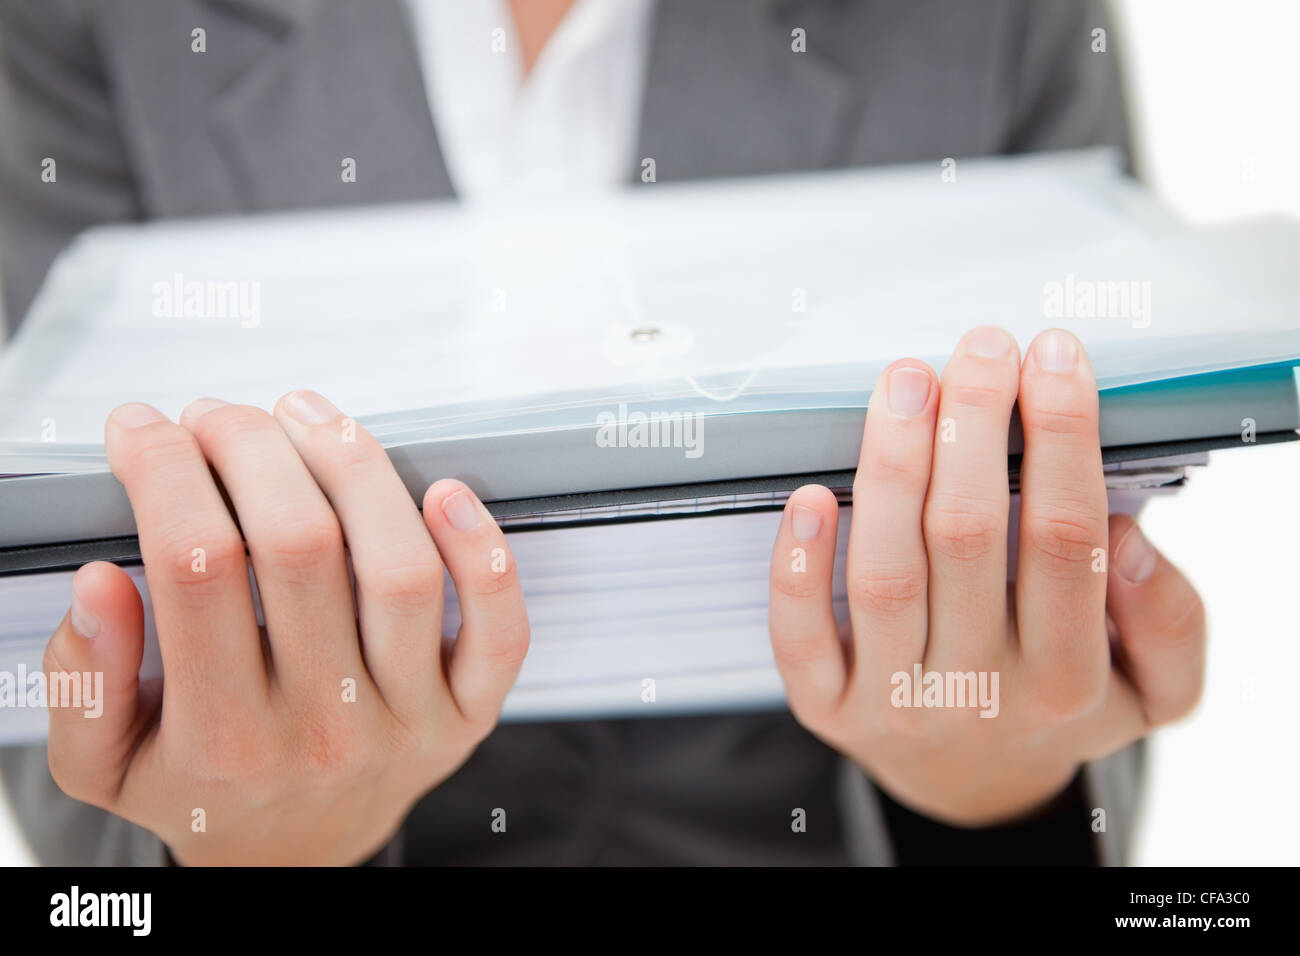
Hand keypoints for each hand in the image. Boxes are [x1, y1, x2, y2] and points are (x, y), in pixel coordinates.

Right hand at [43, 392, 528, 863]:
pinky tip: (447, 492)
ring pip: (399, 568)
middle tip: (218, 416)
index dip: (164, 471)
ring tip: (305, 416)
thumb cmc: (204, 788)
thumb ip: (85, 676)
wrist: (293, 858)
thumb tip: (103, 580)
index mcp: (222, 734)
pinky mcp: (468, 710)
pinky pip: (497, 630)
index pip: (196, 566)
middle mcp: (321, 722)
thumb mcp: (104, 759)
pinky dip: (483, 556)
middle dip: (250, 448)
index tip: (143, 430)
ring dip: (354, 467)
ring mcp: (405, 715)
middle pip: (299, 546)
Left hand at [768, 327, 1205, 825]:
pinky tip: (810, 492)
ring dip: (891, 466)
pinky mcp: (826, 706)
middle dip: (973, 426)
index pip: (1065, 539)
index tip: (1054, 357)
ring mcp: (893, 701)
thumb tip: (1123, 539)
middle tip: (977, 348)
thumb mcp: (1153, 686)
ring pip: (886, 572)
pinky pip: (800, 635)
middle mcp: (978, 690)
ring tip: (905, 382)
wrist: (973, 786)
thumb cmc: (1057, 706)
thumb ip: (1167, 618)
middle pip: (969, 538)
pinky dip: (797, 564)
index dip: (1061, 437)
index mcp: (1067, 678)